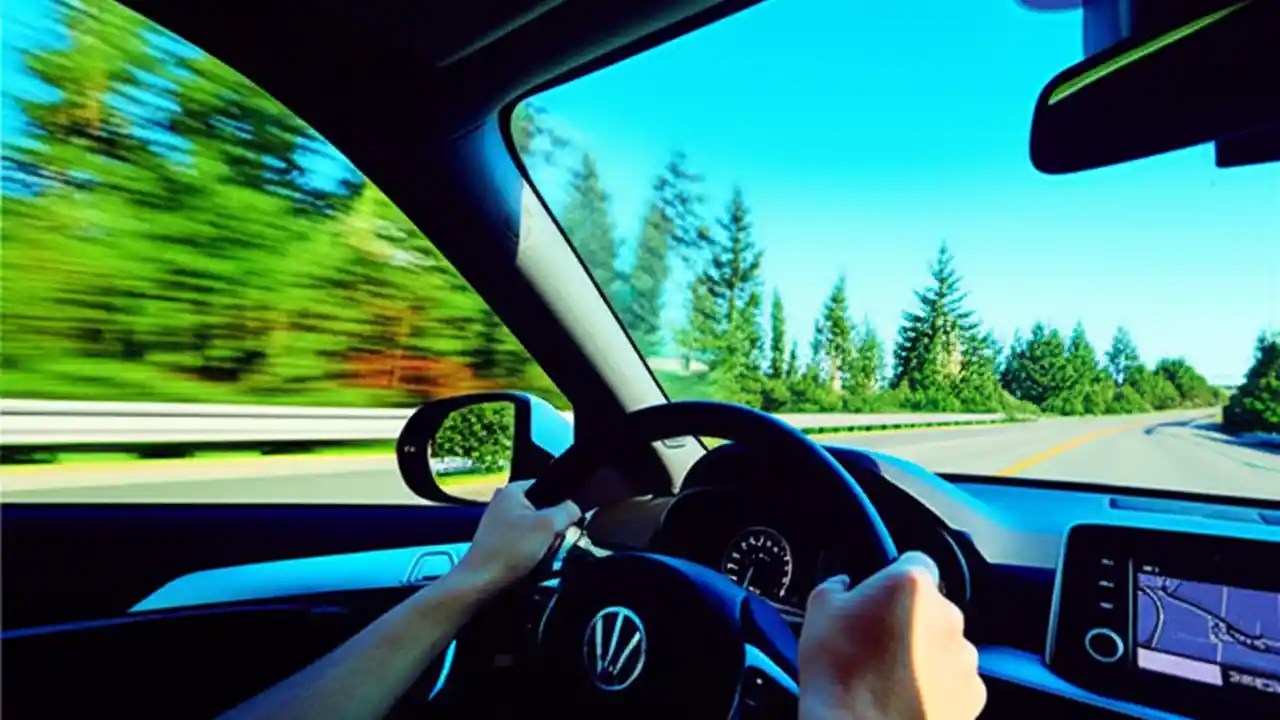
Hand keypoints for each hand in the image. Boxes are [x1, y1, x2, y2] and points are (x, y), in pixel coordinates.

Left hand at [453, 480, 581, 595]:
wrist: (481, 582)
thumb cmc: (512, 548)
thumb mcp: (548, 525)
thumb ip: (568, 511)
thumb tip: (576, 509)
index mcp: (512, 490)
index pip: (547, 486)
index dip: (561, 502)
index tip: (568, 520)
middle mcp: (503, 502)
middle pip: (542, 509)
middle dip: (552, 527)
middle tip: (552, 541)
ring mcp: (498, 523)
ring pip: (534, 529)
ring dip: (543, 542)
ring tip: (542, 554)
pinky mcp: (497, 542)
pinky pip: (523, 542)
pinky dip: (531, 551)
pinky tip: (532, 563)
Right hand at [797, 552, 985, 719]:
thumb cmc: (837, 672)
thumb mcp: (818, 610)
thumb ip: (837, 585)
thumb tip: (845, 585)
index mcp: (911, 585)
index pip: (915, 560)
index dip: (895, 576)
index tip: (879, 595)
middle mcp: (947, 615)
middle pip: (931, 605)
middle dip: (910, 618)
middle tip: (877, 641)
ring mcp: (964, 656)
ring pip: (944, 642)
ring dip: (924, 651)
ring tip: (890, 675)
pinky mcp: (973, 693)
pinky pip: (955, 678)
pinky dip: (938, 684)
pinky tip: (907, 695)